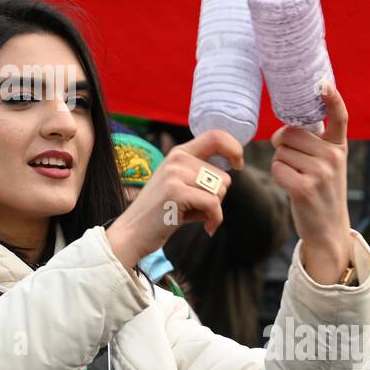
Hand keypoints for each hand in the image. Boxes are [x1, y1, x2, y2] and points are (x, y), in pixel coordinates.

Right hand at [105, 129, 243, 270]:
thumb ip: (201, 175)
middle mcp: (177, 159)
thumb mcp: (179, 185)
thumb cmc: (161, 213)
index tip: (237, 163)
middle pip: (223, 176)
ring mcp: (175, 174)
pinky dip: (215, 219)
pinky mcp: (176, 192)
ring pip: (220, 190)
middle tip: (197, 208)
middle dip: (217, 197)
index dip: (233, 148)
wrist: (132, 233)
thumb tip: (234, 168)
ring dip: (214, 209)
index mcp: (178, 153)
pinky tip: (207, 228)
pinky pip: (213, 204)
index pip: (215, 136)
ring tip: (193, 215)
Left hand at [271, 82, 352, 284]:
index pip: (339, 116)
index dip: (331, 98)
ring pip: (281, 151)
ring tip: (297, 177)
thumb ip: (314, 144)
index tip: (322, 83)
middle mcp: (334, 157)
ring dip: (281, 163)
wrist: (328, 229)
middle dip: (283, 144)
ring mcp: (321, 172)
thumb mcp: (327, 164)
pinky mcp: (304, 188)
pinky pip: (277, 167)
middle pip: (290, 133)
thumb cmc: (321, 191)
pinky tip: (291, 186)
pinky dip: (278, 176)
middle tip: (294, 161)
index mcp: (339, 147)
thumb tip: (285, 128)